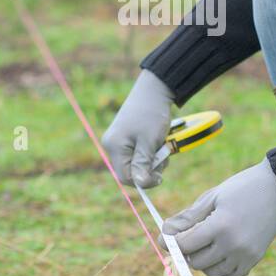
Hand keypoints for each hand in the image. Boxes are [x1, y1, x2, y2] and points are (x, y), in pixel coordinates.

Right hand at [101, 70, 174, 187]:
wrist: (154, 90)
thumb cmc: (152, 114)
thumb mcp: (150, 142)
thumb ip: (144, 164)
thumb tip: (141, 185)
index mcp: (114, 146)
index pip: (125, 177)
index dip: (143, 181)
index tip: (160, 177)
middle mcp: (112, 145)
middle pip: (130, 171)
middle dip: (149, 168)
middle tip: (163, 156)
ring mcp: (118, 141)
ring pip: (135, 163)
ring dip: (152, 160)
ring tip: (162, 145)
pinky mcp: (126, 138)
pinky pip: (137, 154)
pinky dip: (150, 152)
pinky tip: (157, 142)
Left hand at [158, 158, 275, 275]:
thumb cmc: (241, 188)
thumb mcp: (211, 197)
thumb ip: (187, 218)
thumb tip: (165, 233)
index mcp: (220, 225)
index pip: (185, 246)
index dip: (172, 242)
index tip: (168, 237)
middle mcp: (233, 245)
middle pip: (196, 262)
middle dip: (188, 251)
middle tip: (191, 236)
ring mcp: (246, 255)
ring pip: (212, 272)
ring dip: (204, 261)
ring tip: (208, 242)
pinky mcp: (255, 259)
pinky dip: (221, 269)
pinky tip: (220, 253)